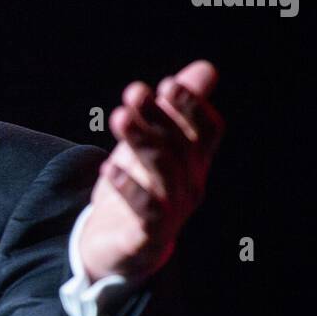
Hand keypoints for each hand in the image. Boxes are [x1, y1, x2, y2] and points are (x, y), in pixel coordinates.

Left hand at [79, 59, 224, 283]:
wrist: (117, 247)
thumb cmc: (138, 187)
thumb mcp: (152, 144)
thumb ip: (174, 108)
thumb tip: (206, 68)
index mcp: (194, 161)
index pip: (207, 131)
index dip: (193, 107)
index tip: (168, 83)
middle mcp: (190, 185)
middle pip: (181, 146)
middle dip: (159, 117)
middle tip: (134, 93)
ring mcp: (172, 211)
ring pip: (163, 173)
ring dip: (142, 142)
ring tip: (119, 118)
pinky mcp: (148, 235)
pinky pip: (145, 210)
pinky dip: (128, 188)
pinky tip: (108, 167)